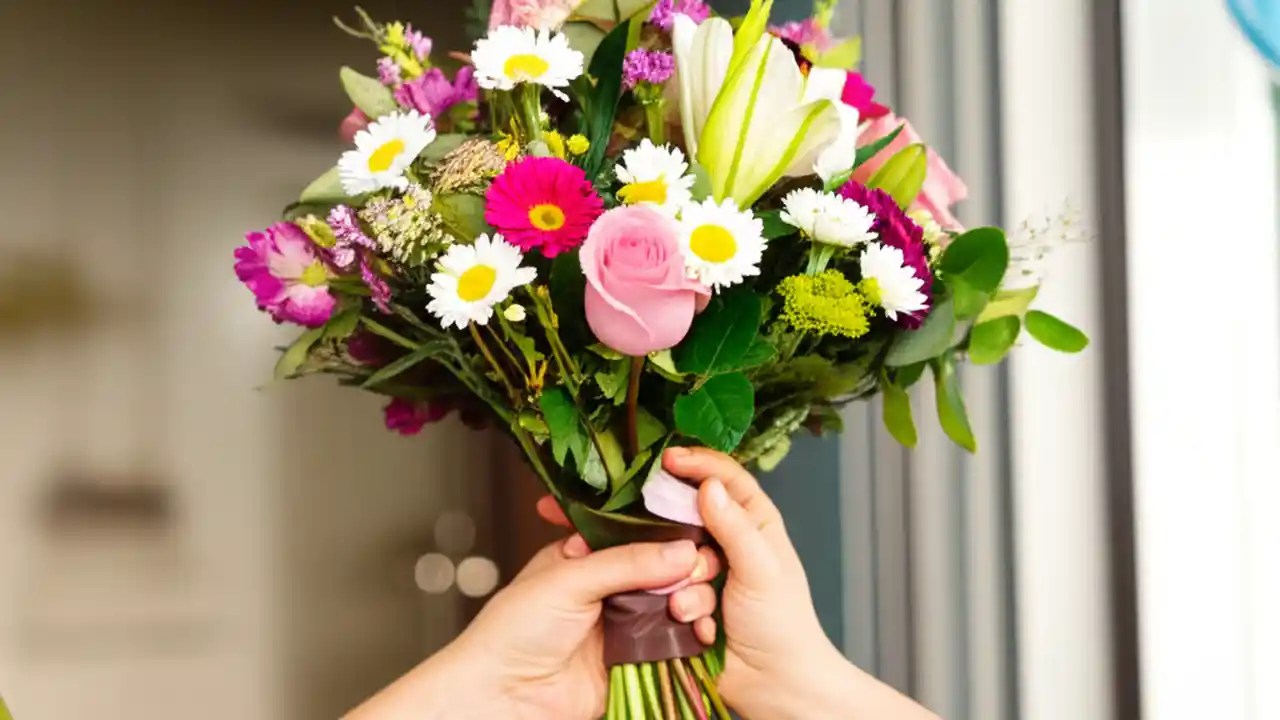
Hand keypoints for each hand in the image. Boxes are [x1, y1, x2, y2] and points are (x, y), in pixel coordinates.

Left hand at [345, 526, 718, 719]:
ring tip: (688, 605)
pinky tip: (700, 630)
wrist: (504, 695)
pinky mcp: (638, 658)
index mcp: (590, 555)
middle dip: (690, 567)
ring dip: (695, 599)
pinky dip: (694, 635)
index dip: (671, 531)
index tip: (698, 529)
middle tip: (696, 571)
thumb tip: (682, 550)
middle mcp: (612, 586)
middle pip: (667, 567)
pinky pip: (676, 642)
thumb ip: (627, 562)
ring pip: (678, 602)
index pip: (640, 534)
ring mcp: (627, 622)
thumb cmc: (515, 629)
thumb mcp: (569, 579)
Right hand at [663, 447, 938, 719]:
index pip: (725, 478)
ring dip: (684, 585)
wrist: (773, 684)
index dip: (698, 463)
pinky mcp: (685, 600)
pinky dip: (680, 609)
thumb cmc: (782, 624)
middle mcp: (728, 541)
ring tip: (698, 608)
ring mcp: (704, 572)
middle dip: (681, 538)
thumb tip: (708, 486)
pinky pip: (665, 591)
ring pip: (672, 557)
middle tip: (687, 559)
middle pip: (688, 515)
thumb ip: (734, 526)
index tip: (668, 459)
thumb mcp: (762, 568)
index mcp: (754, 523)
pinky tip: (698, 628)